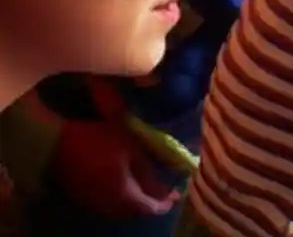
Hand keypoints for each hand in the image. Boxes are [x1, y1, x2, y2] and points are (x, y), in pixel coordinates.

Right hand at [53, 118, 178, 217]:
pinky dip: (120, 199)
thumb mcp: (130, 150)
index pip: (149, 208)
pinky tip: (122, 186)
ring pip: (120, 210)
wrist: (56, 143)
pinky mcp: (81, 198)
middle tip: (162, 191)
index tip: (175, 196)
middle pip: (135, 212)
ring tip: (143, 188)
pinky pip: (107, 205)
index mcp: (124, 195)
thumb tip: (163, 189)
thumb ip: (147, 171)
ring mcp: (93, 204)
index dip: (164, 203)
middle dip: (150, 203)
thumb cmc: (99, 141)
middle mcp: (109, 205)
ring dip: (134, 202)